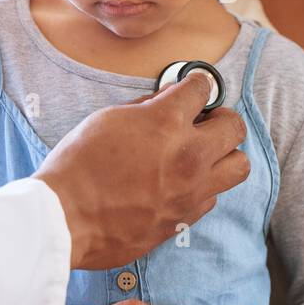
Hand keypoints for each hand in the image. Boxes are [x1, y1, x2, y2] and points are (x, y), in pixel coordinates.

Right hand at [36, 71, 249, 268]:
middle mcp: (188, 156)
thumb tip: (166, 101)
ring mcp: (191, 191)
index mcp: (166, 123)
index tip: (192, 88)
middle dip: (221, 118)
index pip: (203, 88)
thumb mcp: (107, 119)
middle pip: (234, 127)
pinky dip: (204, 187)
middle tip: (203, 121)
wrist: (64, 219)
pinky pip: (212, 197)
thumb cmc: (77, 165)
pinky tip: (181, 184)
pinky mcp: (184, 219)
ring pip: (239, 166)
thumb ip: (145, 108)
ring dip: (224, 155)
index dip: (196, 85)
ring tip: (202, 154)